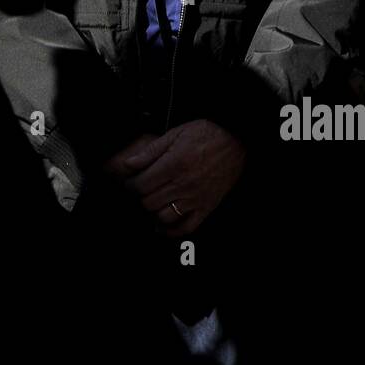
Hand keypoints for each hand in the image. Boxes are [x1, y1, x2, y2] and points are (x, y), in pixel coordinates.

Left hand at [105, 119, 245, 235]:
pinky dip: (173, 230)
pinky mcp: (207, 206)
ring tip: (153, 203)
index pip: (141, 185)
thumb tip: (129, 164)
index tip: (130, 182)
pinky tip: (163, 225)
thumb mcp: (175, 134)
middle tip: (141, 191)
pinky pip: (187, 227)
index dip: (130, 185)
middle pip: (150, 202)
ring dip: (154, 212)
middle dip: (141, 197)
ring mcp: (196, 198)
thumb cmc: (206, 134)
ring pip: (164, 216)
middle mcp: (184, 184)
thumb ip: (150, 151)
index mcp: (174, 165)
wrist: (235, 140)